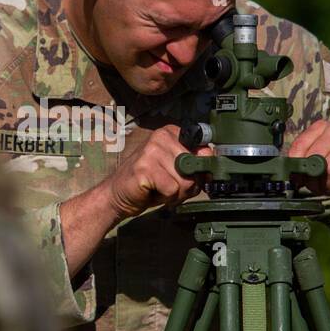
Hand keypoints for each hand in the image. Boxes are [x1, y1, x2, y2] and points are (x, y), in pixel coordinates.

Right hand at [98, 125, 212, 219]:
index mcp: (171, 132)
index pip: (203, 149)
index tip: (190, 174)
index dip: (201, 168)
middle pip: (195, 168)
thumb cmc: (150, 183)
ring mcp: (151, 151)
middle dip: (186, 186)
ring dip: (175, 194)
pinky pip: (172, 189)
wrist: (118, 194)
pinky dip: (165, 198)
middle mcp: (161, 136)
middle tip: (168, 186)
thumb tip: (211, 167)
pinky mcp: (144, 168)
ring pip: (185, 181)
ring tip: (159, 188)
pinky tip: (152, 192)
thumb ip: (195, 166)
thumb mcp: (177, 171)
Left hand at [286, 119, 329, 203]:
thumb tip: (293, 173)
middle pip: (316, 157)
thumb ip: (305, 166)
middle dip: (314, 179)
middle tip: (318, 187)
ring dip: (329, 184)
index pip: (300, 145)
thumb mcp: (319, 167)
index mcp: (322, 128)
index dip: (296, 166)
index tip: (297, 179)